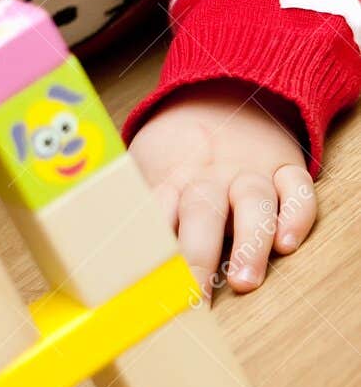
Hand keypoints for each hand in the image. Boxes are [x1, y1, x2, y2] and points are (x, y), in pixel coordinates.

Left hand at [127, 81, 315, 300]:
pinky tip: (287, 243)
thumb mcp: (142, 164)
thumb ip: (126, 202)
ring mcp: (248, 171)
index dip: (150, 253)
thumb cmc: (177, 146)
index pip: (155, 215)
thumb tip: (90, 251)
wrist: (223, 90)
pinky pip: (297, 187)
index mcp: (170, 177)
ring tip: (244, 280)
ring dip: (249, 241)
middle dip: (198, 256)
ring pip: (253, 201)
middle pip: (202, 211)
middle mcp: (209, 176)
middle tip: (194, 296)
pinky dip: (296, 214)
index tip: (144, 289)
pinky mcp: (284, 167)